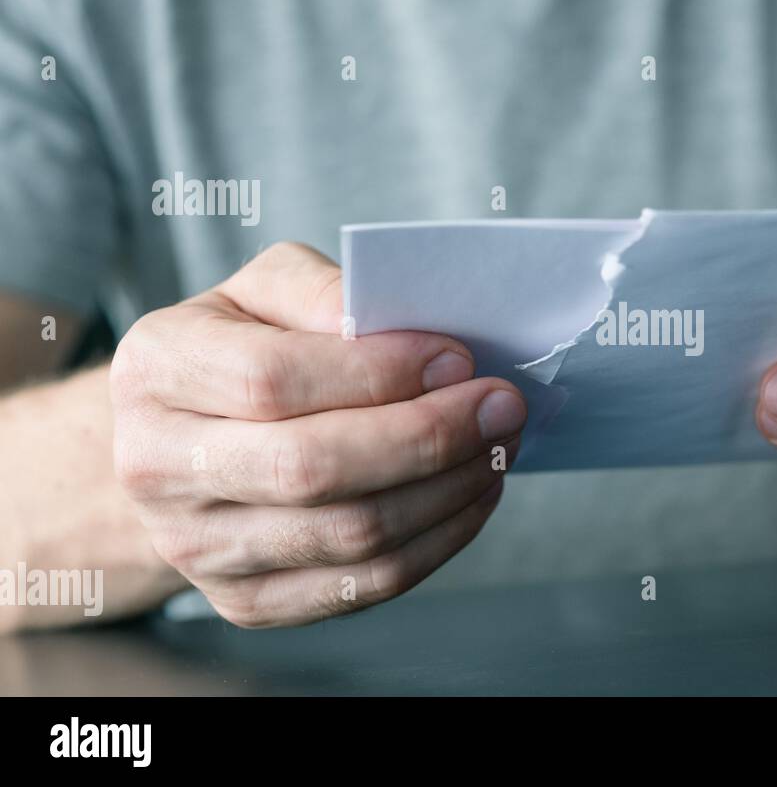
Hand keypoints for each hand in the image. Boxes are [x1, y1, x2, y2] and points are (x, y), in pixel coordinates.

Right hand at [110, 243, 526, 626]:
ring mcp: (198, 548)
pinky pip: (363, 585)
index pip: (271, 381)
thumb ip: (322, 291)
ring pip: (350, 535)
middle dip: (429, 437)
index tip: (458, 358)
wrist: (180, 444)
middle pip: (311, 469)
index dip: (377, 372)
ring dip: (449, 490)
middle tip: (503, 406)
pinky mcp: (247, 601)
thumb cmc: (241, 350)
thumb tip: (394, 322)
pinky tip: (472, 494)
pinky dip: (439, 540)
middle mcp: (159, 467)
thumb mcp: (264, 291)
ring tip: (498, 447)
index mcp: (156, 369)